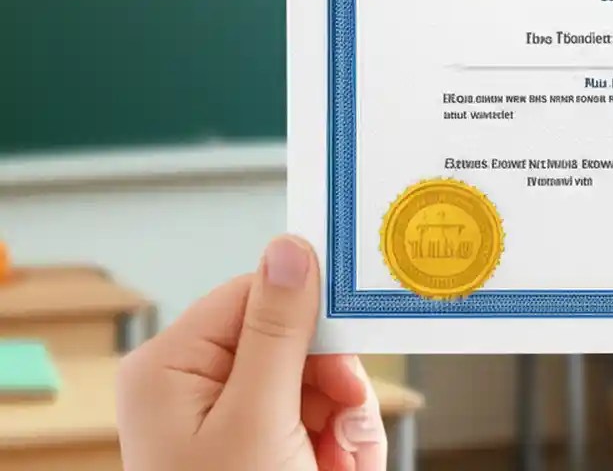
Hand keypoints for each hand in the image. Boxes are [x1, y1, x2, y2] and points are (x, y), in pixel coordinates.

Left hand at [117, 236, 386, 470]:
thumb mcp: (259, 419)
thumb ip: (278, 331)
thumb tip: (291, 249)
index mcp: (172, 366)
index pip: (254, 294)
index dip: (309, 311)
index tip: (355, 324)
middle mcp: (198, 385)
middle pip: (296, 341)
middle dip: (334, 385)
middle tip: (344, 424)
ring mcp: (233, 418)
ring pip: (320, 383)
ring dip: (347, 424)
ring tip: (340, 466)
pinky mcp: (264, 445)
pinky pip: (323, 420)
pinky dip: (344, 447)